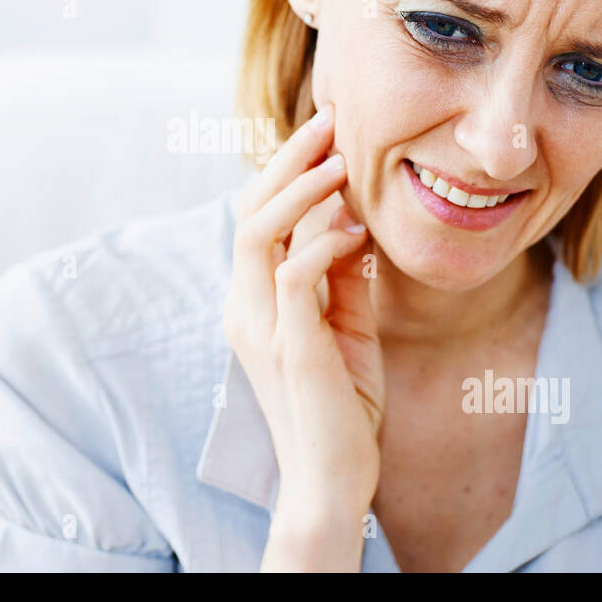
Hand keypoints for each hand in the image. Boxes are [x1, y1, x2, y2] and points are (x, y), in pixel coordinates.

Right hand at [222, 103, 384, 569]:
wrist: (333, 479)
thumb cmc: (341, 404)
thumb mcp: (344, 326)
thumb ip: (341, 276)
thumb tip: (350, 220)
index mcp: (251, 300)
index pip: (256, 217)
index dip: (285, 169)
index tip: (325, 132)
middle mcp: (244, 307)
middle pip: (249, 211)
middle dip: (288, 160)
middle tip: (328, 121)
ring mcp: (261, 327)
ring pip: (259, 233)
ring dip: (300, 191)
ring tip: (339, 161)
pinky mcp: (291, 349)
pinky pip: (296, 278)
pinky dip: (325, 244)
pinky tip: (356, 231)